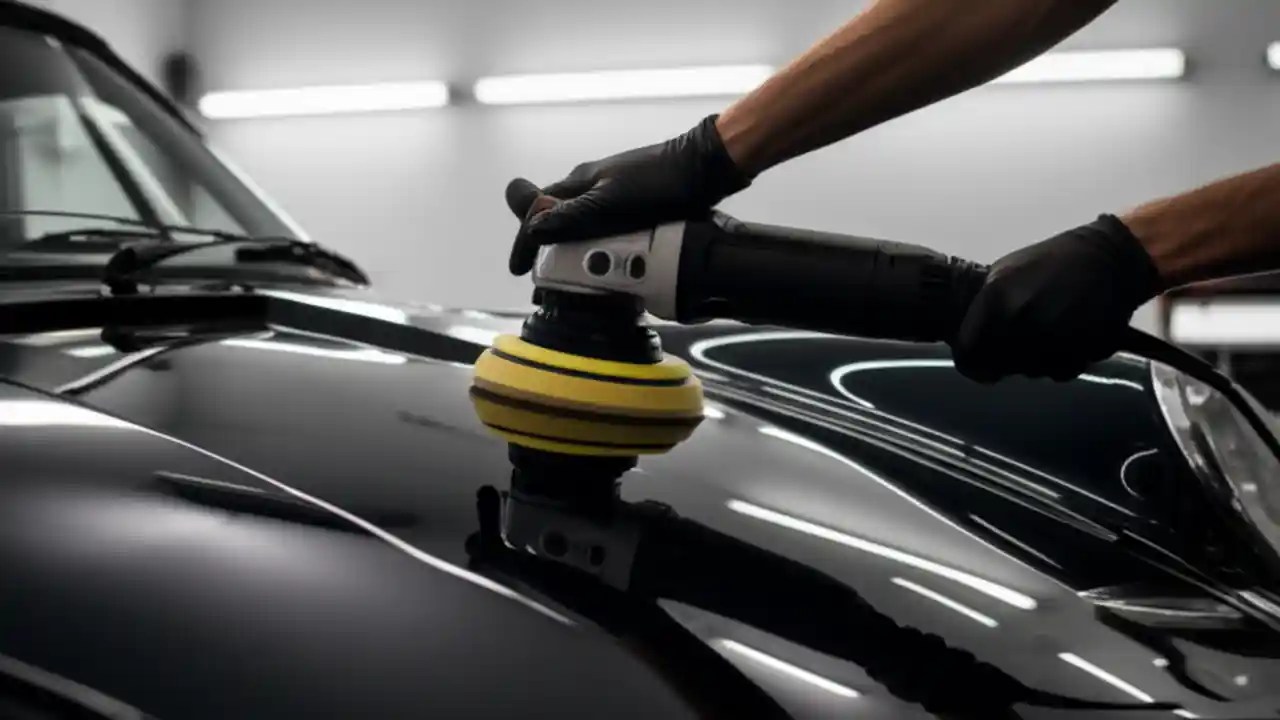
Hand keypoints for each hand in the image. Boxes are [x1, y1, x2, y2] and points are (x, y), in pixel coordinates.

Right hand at [505, 114, 750, 274]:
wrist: (705, 166)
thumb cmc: (660, 182)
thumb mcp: (611, 202)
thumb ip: (572, 216)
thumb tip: (533, 230)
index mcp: (580, 183)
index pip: (538, 212)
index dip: (525, 242)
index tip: (520, 270)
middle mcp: (591, 187)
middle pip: (557, 220)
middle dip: (546, 249)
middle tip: (547, 281)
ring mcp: (613, 194)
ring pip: (581, 227)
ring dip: (574, 251)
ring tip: (575, 280)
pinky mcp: (634, 204)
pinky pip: (605, 230)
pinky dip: (600, 249)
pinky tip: (611, 264)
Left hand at [952, 214, 1161, 381]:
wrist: (1110, 258)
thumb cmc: (1051, 263)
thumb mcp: (1005, 273)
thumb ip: (983, 308)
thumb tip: (964, 339)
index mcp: (996, 299)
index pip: (968, 352)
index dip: (970, 361)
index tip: (976, 362)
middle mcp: (1021, 321)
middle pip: (998, 366)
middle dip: (1003, 361)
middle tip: (1016, 345)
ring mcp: (1053, 337)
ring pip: (1029, 372)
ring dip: (1033, 362)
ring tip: (1046, 334)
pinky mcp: (1082, 350)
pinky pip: (1060, 373)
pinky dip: (1061, 363)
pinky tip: (1068, 340)